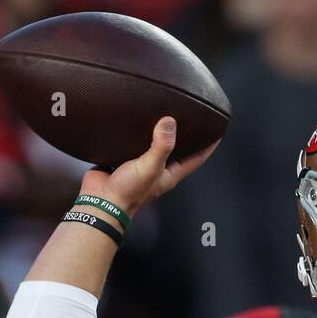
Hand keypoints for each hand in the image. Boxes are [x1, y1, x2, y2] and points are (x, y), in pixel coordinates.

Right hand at [80, 117, 219, 217]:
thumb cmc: (128, 192)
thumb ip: (161, 146)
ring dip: (158, 135)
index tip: (216, 132)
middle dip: (184, 138)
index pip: (196, 159)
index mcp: (170, 174)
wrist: (100, 200)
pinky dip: (135, 135)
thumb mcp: (150, 167)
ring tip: (162, 116)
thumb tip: (169, 122)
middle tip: (191, 120)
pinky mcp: (123, 161)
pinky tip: (133, 123)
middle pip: (177, 152)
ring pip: (154, 147)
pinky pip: (133, 145)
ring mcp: (140, 166)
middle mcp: (158, 170)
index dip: (207, 146)